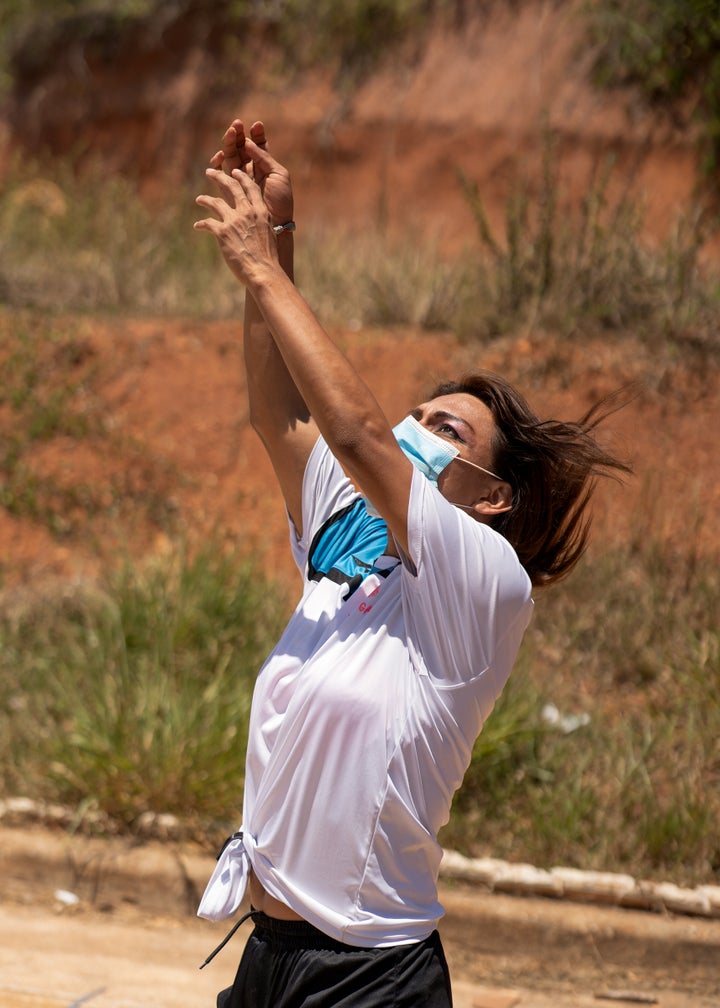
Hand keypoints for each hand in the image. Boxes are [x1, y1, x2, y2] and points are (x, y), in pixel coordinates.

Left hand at [195, 167, 278, 285]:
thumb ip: (260, 224)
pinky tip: (197, 226)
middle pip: (231, 187)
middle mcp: (247, 211)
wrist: (263, 271)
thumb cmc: (268, 258)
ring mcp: (234, 220)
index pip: (250, 187)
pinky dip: (201, 224)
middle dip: (219, 177)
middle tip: (210, 172)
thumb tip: (255, 224)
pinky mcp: (222, 232)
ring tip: (199, 199)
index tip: (234, 172)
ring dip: (205, 199)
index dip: (241, 177)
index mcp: (260, 211)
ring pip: (215, 202)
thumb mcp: (269, 235)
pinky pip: (207, 223)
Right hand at [209, 118, 292, 224]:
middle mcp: (251, 170)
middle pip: (241, 147)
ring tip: (230, 133)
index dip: (257, 134)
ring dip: (228, 144)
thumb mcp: (278, 175)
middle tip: (237, 124)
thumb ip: (264, 158)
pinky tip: (220, 156)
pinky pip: (219, 172)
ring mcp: (240, 179)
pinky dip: (218, 163)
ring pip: (230, 156)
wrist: (275, 223)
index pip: (258, 145)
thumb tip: (248, 142)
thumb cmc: (281, 200)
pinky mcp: (229, 189)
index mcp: (265, 165)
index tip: (257, 124)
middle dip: (238, 135)